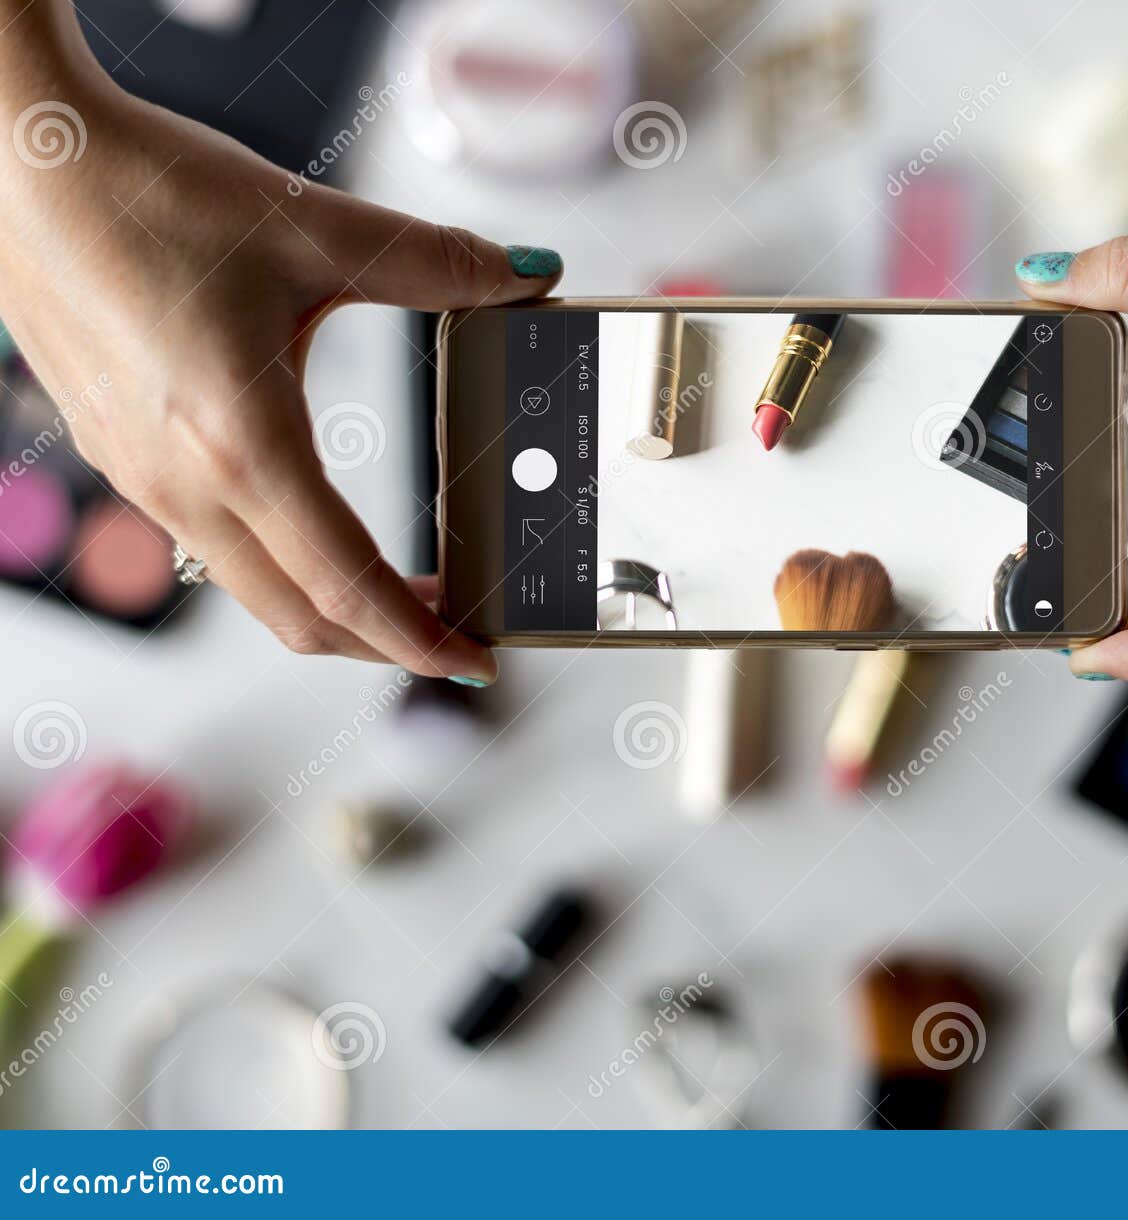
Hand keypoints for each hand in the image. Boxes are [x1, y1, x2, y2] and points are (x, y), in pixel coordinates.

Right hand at [0, 81, 559, 679]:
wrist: (13, 159)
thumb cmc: (143, 190)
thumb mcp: (311, 226)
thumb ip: (433, 260)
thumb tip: (525, 272)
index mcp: (238, 441)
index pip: (347, 585)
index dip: (420, 638)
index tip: (478, 659)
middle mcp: (181, 480)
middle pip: (300, 616)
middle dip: (386, 643)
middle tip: (456, 632)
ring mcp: (141, 476)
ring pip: (253, 588)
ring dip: (332, 605)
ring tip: (403, 586)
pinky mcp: (121, 455)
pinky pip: (212, 545)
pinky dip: (280, 563)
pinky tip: (315, 523)